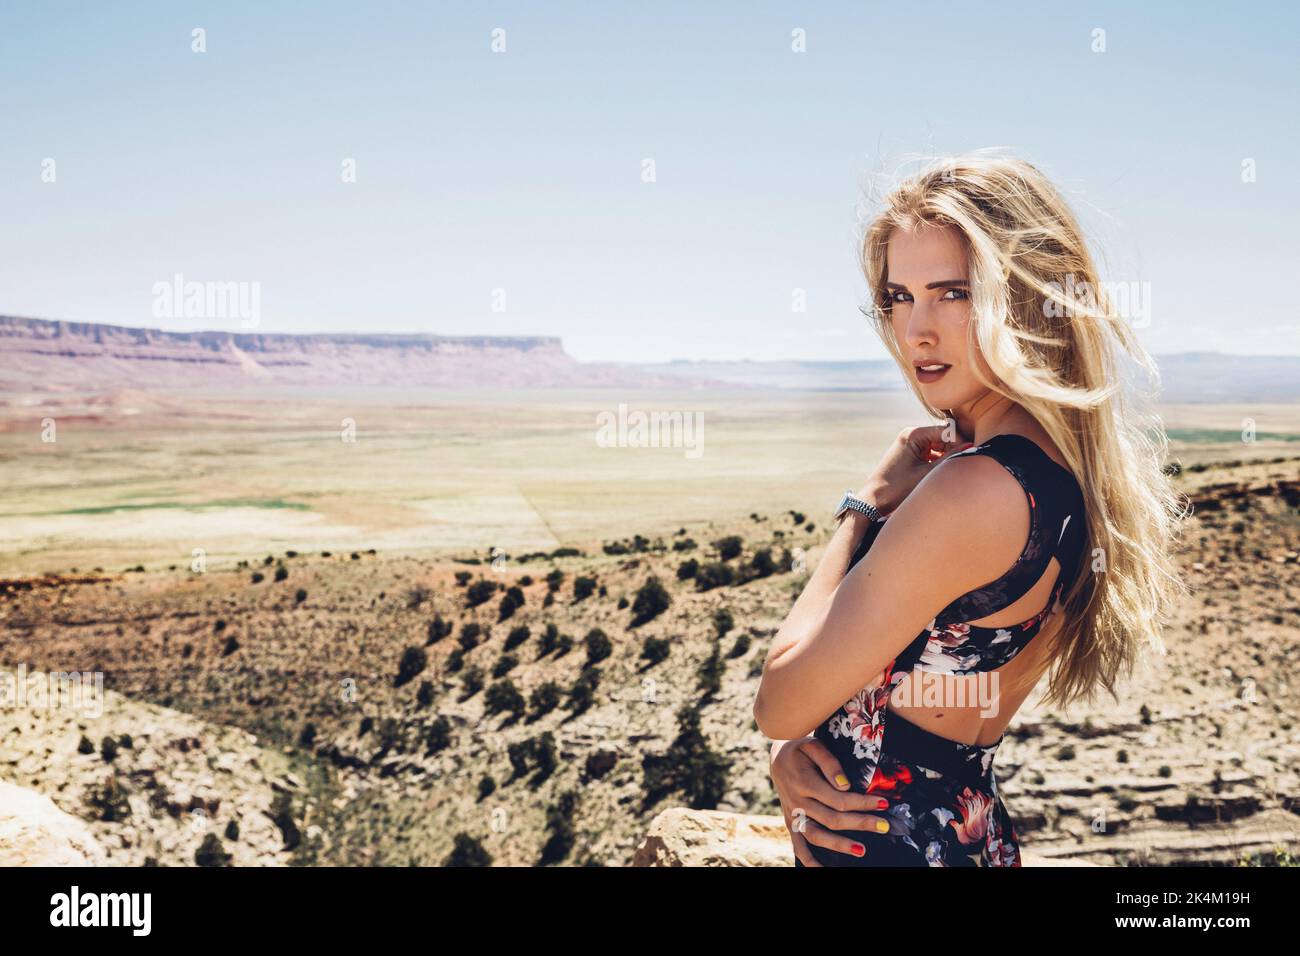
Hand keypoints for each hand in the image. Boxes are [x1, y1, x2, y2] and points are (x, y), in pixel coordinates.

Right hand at [768, 736, 895, 865]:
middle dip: (861, 823)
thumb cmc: (801, 748)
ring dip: (839, 845)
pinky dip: (808, 860)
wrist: (776, 756)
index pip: (838, 799)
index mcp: (804, 782)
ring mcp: (793, 814)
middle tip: (884, 826)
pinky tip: (822, 869)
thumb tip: (845, 785)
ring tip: (862, 851)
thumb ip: (829, 763)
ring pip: (817, 835)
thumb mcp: (813, 745)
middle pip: (832, 819)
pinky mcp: (790, 822)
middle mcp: (797, 801)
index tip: (883, 804)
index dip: (862, 803)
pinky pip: (798, 845)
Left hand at [859, 424, 973, 514]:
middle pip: (944, 437)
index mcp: (914, 434)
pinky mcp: (911, 454)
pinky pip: (932, 454)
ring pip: (940, 447)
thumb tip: (972, 446)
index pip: (947, 431)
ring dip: (948, 457)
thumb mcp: (927, 474)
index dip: (961, 442)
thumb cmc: (897, 488)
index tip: (971, 455)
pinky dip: (939, 462)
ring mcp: (911, 444)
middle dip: (955, 450)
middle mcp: (912, 435)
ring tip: (954, 472)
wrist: (874, 501)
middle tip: (965, 465)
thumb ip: (950, 459)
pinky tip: (943, 474)